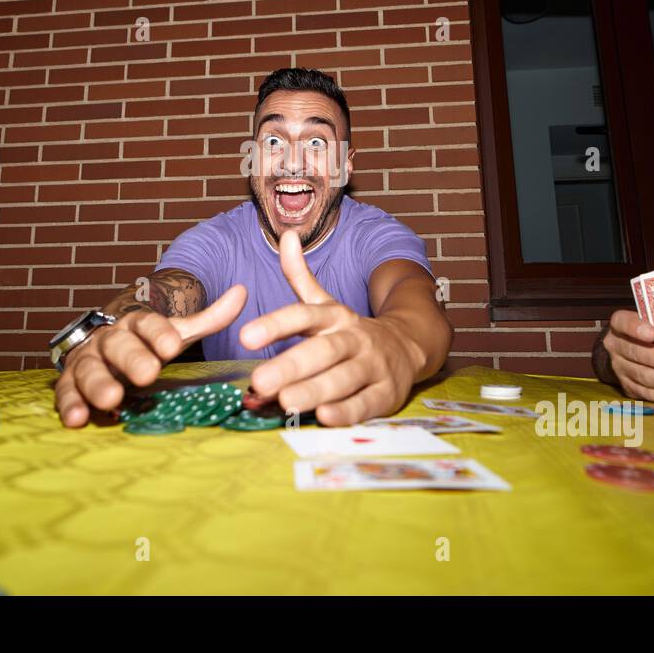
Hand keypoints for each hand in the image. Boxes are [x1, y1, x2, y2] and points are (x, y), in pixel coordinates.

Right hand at [54, 284, 247, 427]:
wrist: (101, 345)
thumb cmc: (145, 343)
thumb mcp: (175, 332)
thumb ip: (208, 317)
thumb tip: (242, 292)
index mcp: (136, 323)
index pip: (147, 323)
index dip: (159, 333)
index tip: (171, 347)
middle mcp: (109, 338)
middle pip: (119, 345)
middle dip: (132, 359)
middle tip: (148, 374)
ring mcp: (87, 359)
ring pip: (89, 368)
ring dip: (98, 383)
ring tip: (111, 399)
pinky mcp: (70, 381)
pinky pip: (66, 390)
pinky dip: (70, 403)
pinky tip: (78, 419)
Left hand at [240, 230, 425, 425]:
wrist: (408, 346)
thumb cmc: (352, 330)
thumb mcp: (326, 303)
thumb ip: (300, 275)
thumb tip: (286, 235)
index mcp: (335, 316)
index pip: (304, 315)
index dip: (275, 324)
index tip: (245, 336)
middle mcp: (355, 338)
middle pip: (323, 351)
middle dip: (291, 365)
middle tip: (259, 381)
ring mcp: (374, 366)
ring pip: (344, 378)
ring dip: (315, 390)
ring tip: (285, 402)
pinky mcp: (388, 393)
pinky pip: (366, 403)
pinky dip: (346, 411)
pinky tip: (324, 417)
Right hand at [600, 309, 653, 407]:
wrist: (634, 348)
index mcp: (619, 324)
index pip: (622, 322)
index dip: (635, 328)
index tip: (653, 333)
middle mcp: (614, 345)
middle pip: (636, 353)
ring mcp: (619, 367)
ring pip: (643, 376)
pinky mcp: (626, 386)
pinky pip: (646, 393)